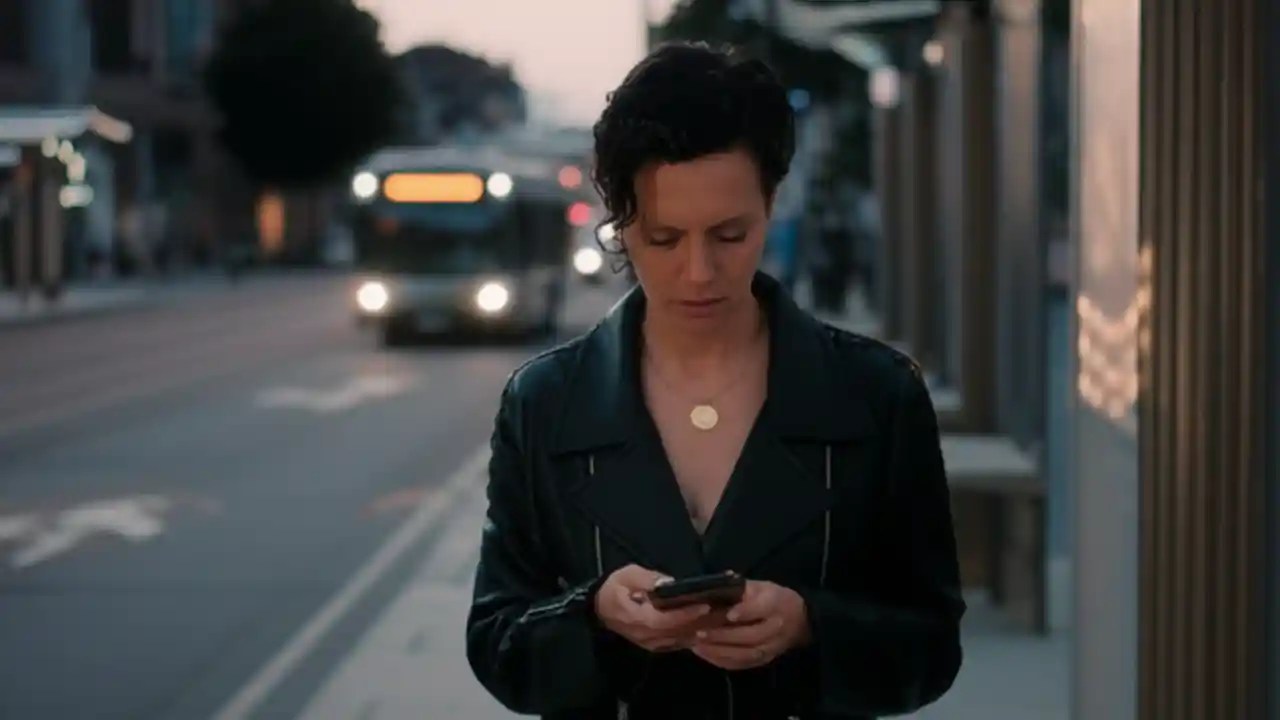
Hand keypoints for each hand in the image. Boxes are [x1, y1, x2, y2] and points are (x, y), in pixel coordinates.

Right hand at [593, 564, 713, 652]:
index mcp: (637, 618)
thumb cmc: (616, 588)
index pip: (664, 620)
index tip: (705, 605)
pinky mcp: (657, 645)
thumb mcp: (628, 575)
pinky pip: (679, 642)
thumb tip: (669, 583)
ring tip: (722, 618)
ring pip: (681, 639)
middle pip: (677, 632)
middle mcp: (646, 636)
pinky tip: (710, 626)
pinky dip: (694, 635)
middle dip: (701, 622)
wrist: (600, 607)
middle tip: (724, 611)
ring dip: (701, 630)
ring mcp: (652, 644)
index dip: (685, 614)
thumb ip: (648, 580)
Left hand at [690, 580, 811, 669]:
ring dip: (719, 651)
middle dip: (723, 636)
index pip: (762, 609)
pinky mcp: (764, 660)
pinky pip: (742, 664)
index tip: (729, 614)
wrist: (799, 620)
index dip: (746, 612)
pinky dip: (721, 660)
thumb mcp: (761, 586)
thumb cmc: (773, 598)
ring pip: (745, 654)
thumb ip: (740, 586)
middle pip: (750, 636)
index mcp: (776, 604)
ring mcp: (771, 648)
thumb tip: (716, 584)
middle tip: (699, 633)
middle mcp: (776, 629)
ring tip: (697, 645)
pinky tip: (705, 653)